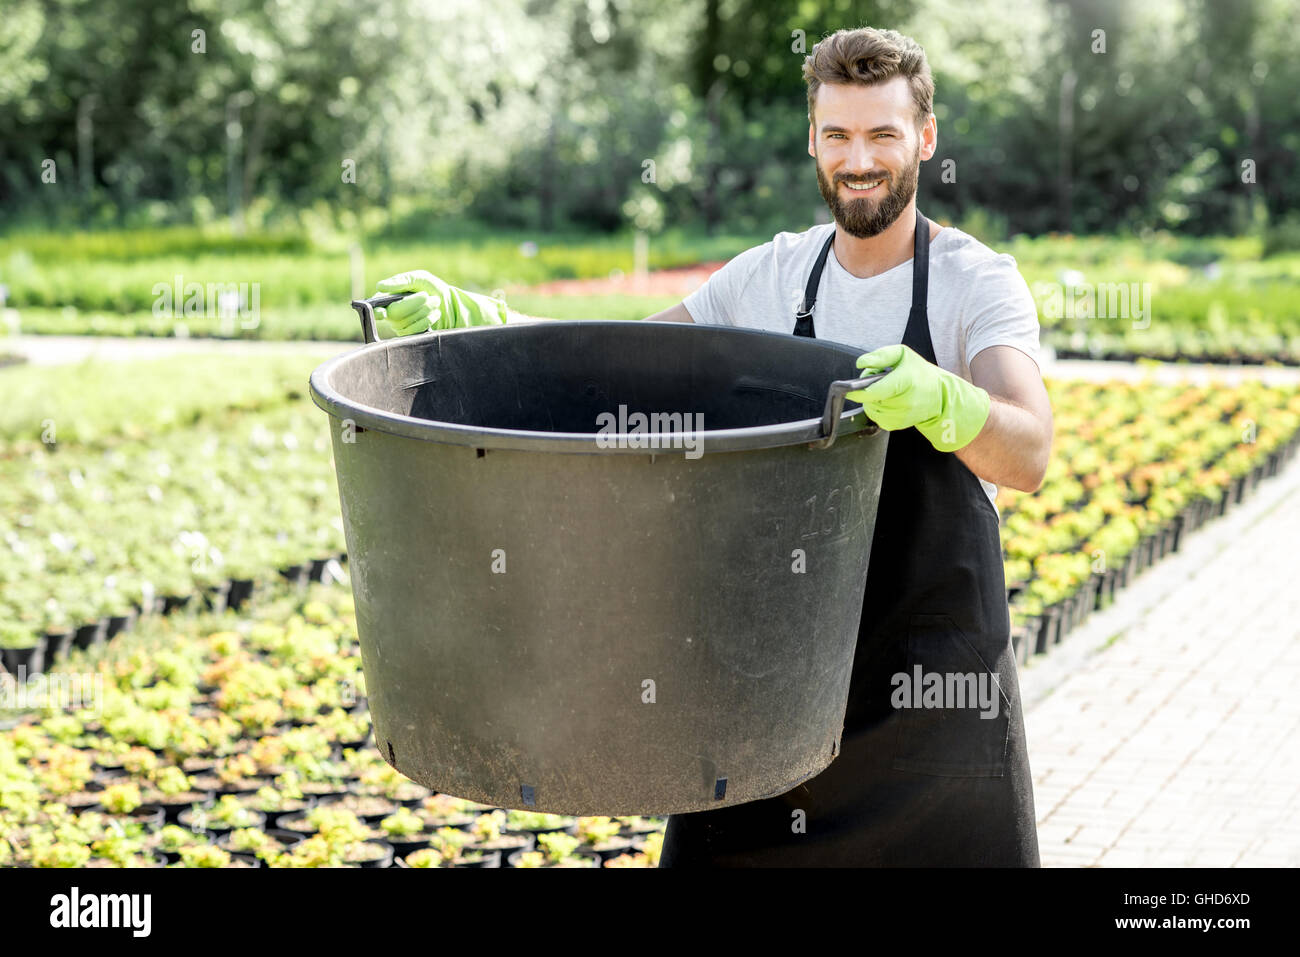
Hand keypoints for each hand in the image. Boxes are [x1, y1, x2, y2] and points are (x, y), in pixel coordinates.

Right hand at [373, 270, 507, 335]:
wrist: (449, 302)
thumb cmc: (430, 287)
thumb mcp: (418, 278)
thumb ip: (400, 281)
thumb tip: (380, 286)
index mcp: (388, 298)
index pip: (374, 308)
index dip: (376, 312)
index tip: (383, 313)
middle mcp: (391, 313)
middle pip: (394, 313)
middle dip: (414, 303)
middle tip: (427, 295)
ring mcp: (400, 325)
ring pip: (407, 322)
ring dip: (425, 309)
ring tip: (434, 301)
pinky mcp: (412, 334)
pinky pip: (416, 330)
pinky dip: (428, 319)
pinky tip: (434, 313)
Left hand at [845, 343, 990, 452]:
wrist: (939, 394)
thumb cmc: (919, 372)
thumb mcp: (902, 354)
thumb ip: (880, 356)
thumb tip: (861, 363)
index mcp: (906, 380)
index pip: (876, 391)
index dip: (859, 391)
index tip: (850, 388)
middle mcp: (906, 401)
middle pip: (872, 400)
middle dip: (867, 391)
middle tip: (877, 382)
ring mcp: (903, 416)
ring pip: (873, 410)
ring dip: (872, 401)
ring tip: (884, 391)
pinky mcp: (899, 425)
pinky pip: (878, 419)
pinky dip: (877, 410)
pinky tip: (886, 402)